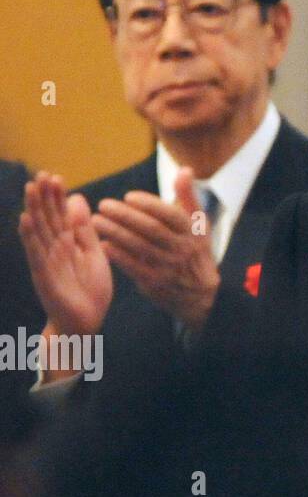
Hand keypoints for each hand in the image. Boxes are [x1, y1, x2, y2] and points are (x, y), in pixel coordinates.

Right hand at [18, 172, 113, 340]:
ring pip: (38, 231)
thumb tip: (77, 198)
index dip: (57, 196)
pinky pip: (35, 253)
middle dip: (44, 196)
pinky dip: (30, 236)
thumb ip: (85, 229)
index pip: (60, 215)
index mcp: (68, 244)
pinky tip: (25, 219)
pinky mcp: (43, 275)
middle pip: (47, 218)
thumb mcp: (93, 253)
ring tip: (30, 188)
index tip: (56, 176)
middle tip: (41, 174)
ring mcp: (46, 261)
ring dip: (34, 209)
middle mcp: (53, 249)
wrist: (85, 322)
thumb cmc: (89, 289)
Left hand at [92, 168, 220, 331]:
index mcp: (192, 231)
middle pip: (152, 230)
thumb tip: (185, 169)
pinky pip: (134, 267)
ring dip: (116, 233)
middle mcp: (181, 248)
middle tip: (104, 204)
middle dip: (126, 216)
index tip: (128, 196)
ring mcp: (168, 267)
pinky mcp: (155, 283)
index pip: (171, 215)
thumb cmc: (194, 250)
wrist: (199, 293)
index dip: (150, 205)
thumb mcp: (198, 224)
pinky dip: (118, 256)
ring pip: (139, 247)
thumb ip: (188, 197)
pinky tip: (102, 244)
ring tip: (95, 221)